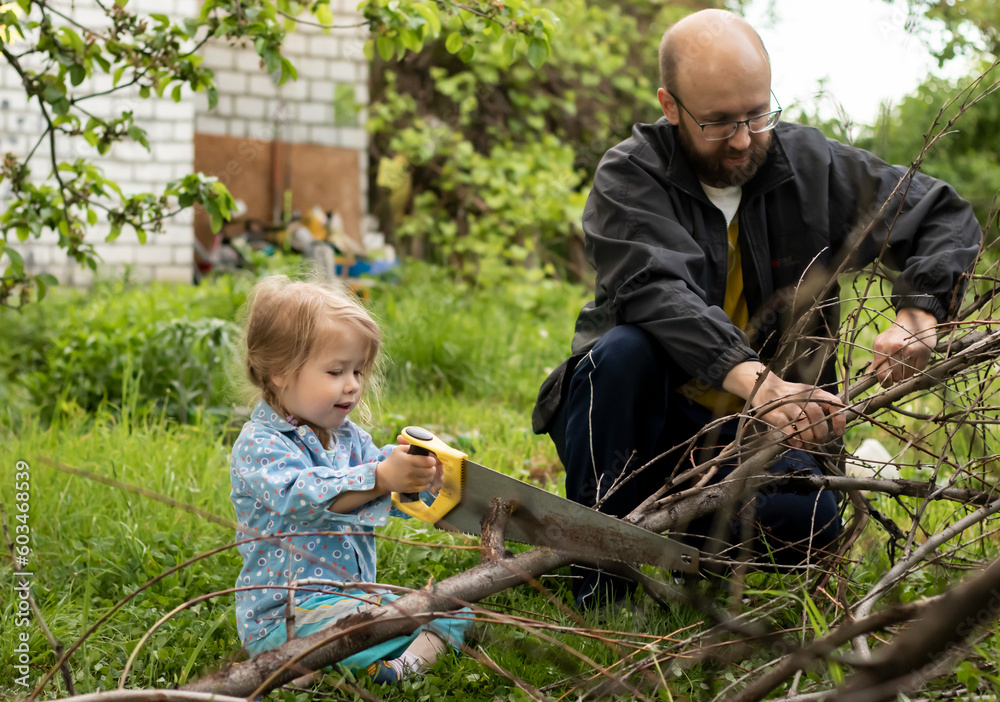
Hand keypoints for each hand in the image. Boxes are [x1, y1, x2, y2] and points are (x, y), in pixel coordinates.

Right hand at [374, 438, 438, 494]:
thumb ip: (411, 445)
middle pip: (430, 471)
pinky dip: (427, 483)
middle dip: (432, 468)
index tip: (431, 459)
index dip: (432, 460)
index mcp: (409, 460)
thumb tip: (422, 443)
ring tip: (428, 472)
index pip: (427, 461)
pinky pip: (424, 487)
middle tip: (430, 466)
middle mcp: (410, 472)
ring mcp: (410, 482)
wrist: (382, 477)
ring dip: (430, 475)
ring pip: (428, 479)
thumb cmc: (392, 461)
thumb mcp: (399, 450)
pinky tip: (424, 479)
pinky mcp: (410, 489)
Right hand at [724, 362, 845, 446]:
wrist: (763, 387)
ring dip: (808, 437)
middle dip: (821, 432)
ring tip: (808, 443)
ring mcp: (786, 404)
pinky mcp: (774, 413)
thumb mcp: (807, 394)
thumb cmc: (790, 395)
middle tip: (819, 440)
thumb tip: (836, 427)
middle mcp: (801, 396)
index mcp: (813, 392)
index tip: (839, 432)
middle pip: (816, 415)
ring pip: (802, 421)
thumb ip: (821, 405)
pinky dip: (794, 438)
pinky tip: (796, 444)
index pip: (833, 403)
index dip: (839, 419)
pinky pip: (787, 427)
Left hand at [868, 308, 937, 386]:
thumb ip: (876, 361)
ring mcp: (909, 349)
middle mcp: (894, 347)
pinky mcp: (923, 351)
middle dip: (897, 377)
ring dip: (907, 373)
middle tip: (899, 369)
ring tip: (907, 362)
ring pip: (907, 376)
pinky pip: (918, 370)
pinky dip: (917, 368)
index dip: (885, 382)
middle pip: (895, 377)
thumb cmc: (896, 336)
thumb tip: (868, 376)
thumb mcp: (882, 344)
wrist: (915, 320)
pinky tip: (915, 359)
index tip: (888, 382)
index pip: (881, 374)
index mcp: (880, 347)